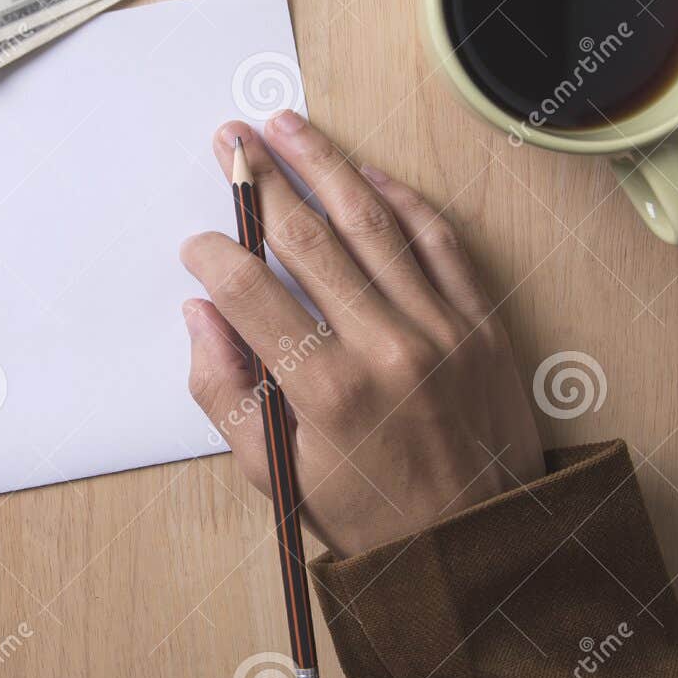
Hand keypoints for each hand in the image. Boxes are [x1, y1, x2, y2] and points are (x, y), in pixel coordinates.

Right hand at [180, 111, 542, 557]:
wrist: (476, 552)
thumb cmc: (367, 519)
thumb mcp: (275, 477)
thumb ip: (225, 392)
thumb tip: (201, 315)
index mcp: (324, 391)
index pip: (249, 291)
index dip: (212, 254)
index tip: (196, 243)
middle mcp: (384, 347)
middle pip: (308, 236)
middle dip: (259, 179)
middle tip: (230, 138)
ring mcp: (440, 328)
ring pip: (373, 221)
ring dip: (324, 163)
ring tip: (286, 125)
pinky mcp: (481, 322)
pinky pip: (439, 240)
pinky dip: (402, 198)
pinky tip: (366, 172)